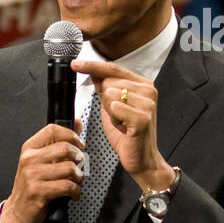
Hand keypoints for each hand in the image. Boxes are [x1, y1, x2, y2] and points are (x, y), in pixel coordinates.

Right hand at [0, 121, 84, 222]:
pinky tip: (73, 193)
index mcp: (29, 148)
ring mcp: (33, 176)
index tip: (79, 144)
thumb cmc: (32, 184)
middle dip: (78, 158)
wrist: (18, 210)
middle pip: (65, 148)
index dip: (71, 135)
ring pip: (69, 168)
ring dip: (78, 177)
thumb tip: (77, 123)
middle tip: (79, 165)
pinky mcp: (39, 192)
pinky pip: (68, 186)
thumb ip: (59, 141)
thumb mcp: (40, 160)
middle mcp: (29, 159)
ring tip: (75, 181)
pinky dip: (76, 191)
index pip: (52, 130)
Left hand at [70, 59, 172, 191]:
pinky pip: (115, 108)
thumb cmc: (129, 136)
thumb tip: (94, 72)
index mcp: (142, 85)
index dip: (92, 65)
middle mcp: (148, 91)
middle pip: (109, 81)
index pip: (113, 68)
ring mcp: (147, 103)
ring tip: (122, 122)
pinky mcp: (143, 117)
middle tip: (118, 116)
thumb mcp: (113, 108)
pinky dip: (114, 120)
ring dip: (110, 112)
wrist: (142, 159)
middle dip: (105, 100)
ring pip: (110, 94)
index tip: (75, 64)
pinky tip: (124, 128)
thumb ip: (106, 89)